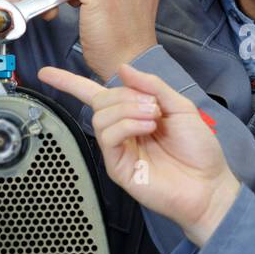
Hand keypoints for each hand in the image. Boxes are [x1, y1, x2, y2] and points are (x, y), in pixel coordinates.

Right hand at [38, 62, 240, 245]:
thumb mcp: (180, 106)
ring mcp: (118, 150)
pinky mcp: (117, 167)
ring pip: (101, 117)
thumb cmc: (199, 149)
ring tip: (154, 118)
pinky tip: (148, 127)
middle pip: (100, 100)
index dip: (69, 82)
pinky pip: (108, 137)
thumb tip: (123, 69)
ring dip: (128, 109)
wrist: (208, 184)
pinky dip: (127, 125)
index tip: (46, 72)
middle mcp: (122, 131)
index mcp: (134, 114)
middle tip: (154, 106)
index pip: (96, 95)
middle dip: (125, 95)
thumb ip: (153, 86)